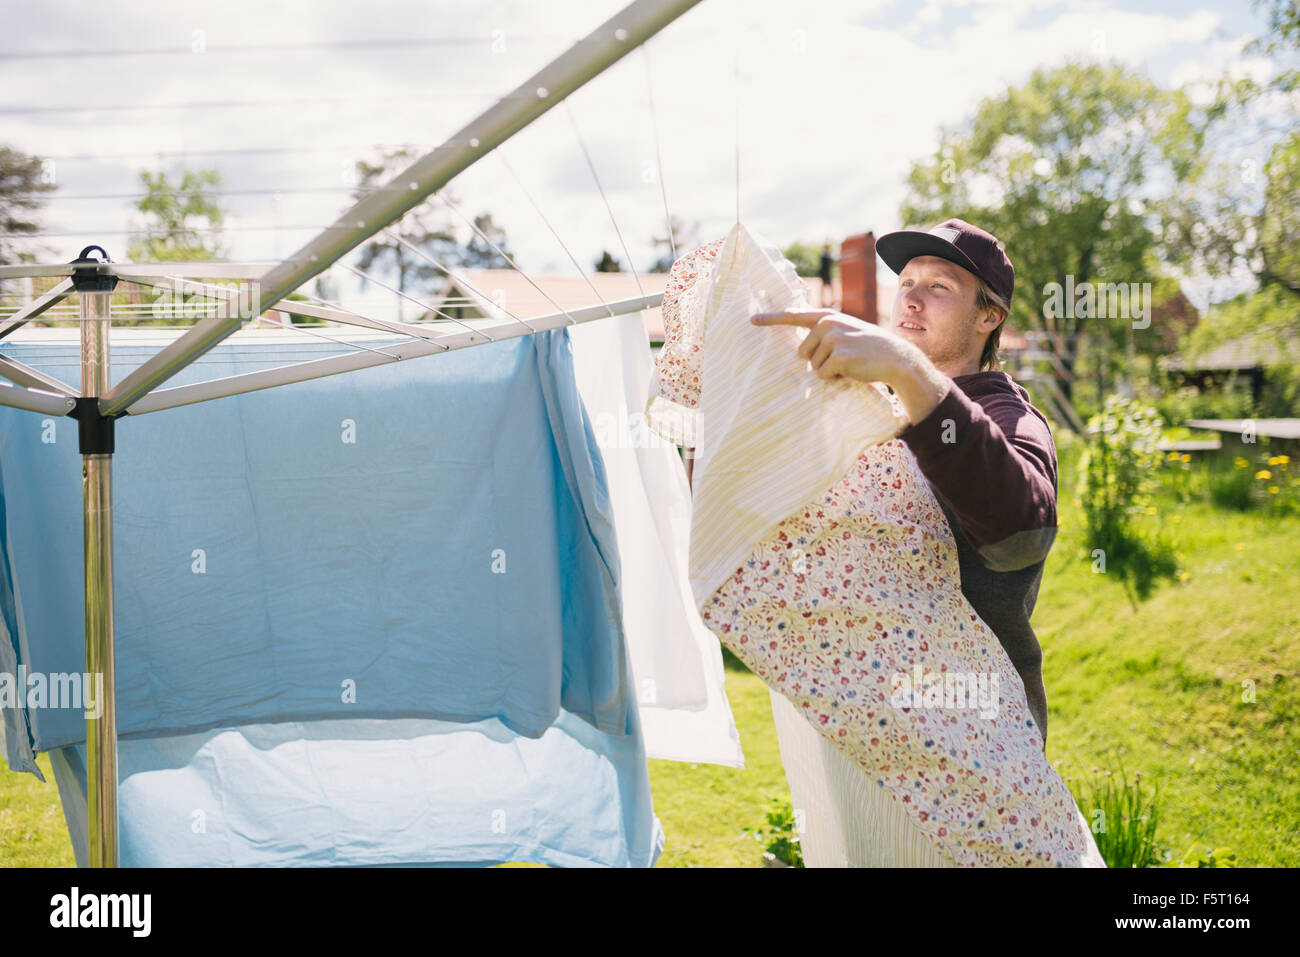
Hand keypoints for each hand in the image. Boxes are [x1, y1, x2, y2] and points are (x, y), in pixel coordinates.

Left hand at [749, 309, 909, 386]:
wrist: (896, 357)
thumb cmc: (869, 348)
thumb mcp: (846, 331)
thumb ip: (824, 332)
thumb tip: (801, 348)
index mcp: (827, 316)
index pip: (794, 316)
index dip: (771, 319)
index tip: (752, 319)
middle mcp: (827, 323)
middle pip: (802, 353)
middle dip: (819, 361)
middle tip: (843, 358)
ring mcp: (832, 338)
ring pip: (812, 366)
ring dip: (828, 370)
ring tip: (849, 363)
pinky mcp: (838, 356)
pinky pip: (822, 375)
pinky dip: (834, 378)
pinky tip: (851, 371)